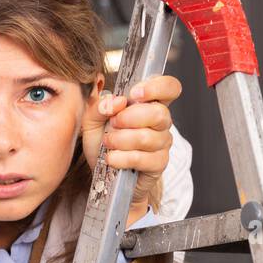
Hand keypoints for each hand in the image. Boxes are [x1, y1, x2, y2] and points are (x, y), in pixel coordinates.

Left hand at [81, 75, 180, 220]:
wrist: (104, 176)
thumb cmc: (103, 144)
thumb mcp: (92, 121)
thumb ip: (99, 106)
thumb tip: (117, 101)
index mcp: (150, 103)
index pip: (169, 87)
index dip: (157, 87)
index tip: (134, 94)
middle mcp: (162, 121)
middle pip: (159, 113)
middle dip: (129, 118)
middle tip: (113, 124)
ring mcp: (163, 143)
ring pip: (147, 137)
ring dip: (121, 140)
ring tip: (108, 143)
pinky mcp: (159, 163)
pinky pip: (142, 158)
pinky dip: (122, 158)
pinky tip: (112, 159)